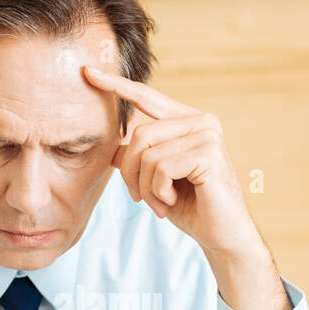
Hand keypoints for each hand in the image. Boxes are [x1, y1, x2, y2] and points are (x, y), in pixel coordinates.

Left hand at [83, 65, 290, 309]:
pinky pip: (160, 168)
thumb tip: (112, 147)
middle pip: (139, 135)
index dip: (116, 86)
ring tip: (161, 203)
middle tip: (140, 198)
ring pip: (147, 154)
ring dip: (145, 187)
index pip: (147, 97)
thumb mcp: (156, 180)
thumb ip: (138, 158)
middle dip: (130, 173)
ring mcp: (208, 135)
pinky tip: (173, 202)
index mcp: (189, 121)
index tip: (87, 73)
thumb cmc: (191, 207)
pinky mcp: (210, 154)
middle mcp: (202, 121)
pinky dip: (158, 192)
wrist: (221, 236)